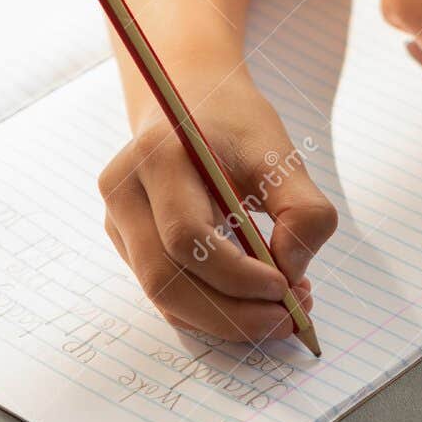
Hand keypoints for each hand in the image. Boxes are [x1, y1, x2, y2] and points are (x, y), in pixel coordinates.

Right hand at [99, 65, 335, 342]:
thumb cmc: (236, 126)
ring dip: (223, 320)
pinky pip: (166, 294)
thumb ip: (302, 212)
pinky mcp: (128, 243)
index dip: (236, 276)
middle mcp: (125, 191)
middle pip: (165, 279)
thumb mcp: (282, 154)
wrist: (189, 100)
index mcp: (158, 158)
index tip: (285, 288)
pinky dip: (210, 313)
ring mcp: (118, 221)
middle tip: (287, 321)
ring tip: (277, 314)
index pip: (187, 237)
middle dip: (230, 314)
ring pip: (162, 296)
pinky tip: (250, 306)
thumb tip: (293, 275)